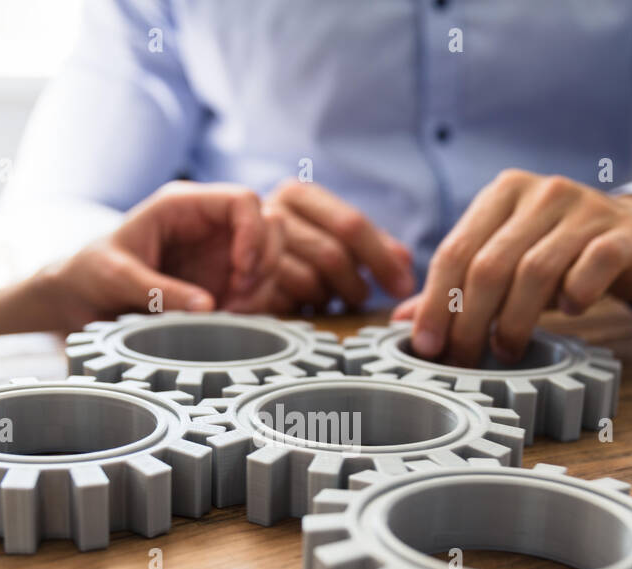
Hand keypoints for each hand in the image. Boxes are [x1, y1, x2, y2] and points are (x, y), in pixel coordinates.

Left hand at [47, 181, 284, 325]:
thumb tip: (207, 307)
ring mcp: (220, 253)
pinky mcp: (221, 280)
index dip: (254, 233)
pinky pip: (257, 286)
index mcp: (183, 206)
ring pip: (270, 257)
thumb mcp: (118, 278)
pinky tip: (228, 318)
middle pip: (269, 226)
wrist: (82, 297)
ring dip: (260, 287)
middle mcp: (209, 226)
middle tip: (238, 295)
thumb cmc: (93, 273)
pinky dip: (253, 304)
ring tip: (230, 312)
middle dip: (264, 262)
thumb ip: (159, 291)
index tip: (241, 270)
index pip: (243, 201)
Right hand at [248, 180, 414, 312]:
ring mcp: (252, 246)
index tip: (403, 287)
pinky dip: (304, 310)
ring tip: (326, 300)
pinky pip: (288, 303)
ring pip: (312, 282)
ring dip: (328, 300)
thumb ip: (370, 245)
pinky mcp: (241, 281)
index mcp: (299, 194)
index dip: (382, 259)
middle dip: (355, 286)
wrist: (225, 265)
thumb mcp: (333, 238)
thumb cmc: (294, 251)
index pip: (351, 225)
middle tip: (360, 300)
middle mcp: (273, 211)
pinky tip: (304, 307)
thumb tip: (406, 263)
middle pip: (332, 256)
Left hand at [404, 170, 631, 365]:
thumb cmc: (563, 255)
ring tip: (505, 351)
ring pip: (535, 271)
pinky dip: (575, 295)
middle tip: (464, 360)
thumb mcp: (506, 265)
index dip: (435, 302)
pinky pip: (591, 266)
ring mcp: (584, 208)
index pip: (455, 250)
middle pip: (490, 265)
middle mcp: (541, 193)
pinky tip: (568, 313)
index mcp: (502, 194)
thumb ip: (458, 288)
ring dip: (514, 321)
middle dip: (470, 322)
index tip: (428, 347)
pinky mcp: (622, 233)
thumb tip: (403, 320)